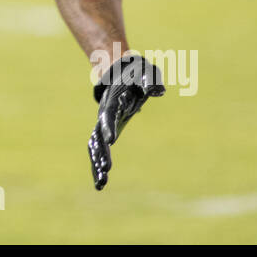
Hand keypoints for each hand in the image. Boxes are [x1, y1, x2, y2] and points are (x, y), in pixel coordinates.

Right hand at [88, 53, 164, 189]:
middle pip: (99, 135)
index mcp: (112, 101)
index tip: (111, 141)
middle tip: (106, 169)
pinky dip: (98, 164)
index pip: (109, 115)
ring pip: (96, 146)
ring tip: (101, 184)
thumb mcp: (146, 73)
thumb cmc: (137, 73)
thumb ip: (151, 81)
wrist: (122, 73)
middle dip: (101, 152)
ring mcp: (103, 124)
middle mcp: (104, 114)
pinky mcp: (106, 131)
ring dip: (97, 164)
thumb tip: (160, 91)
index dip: (108, 126)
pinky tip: (101, 182)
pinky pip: (99, 150)